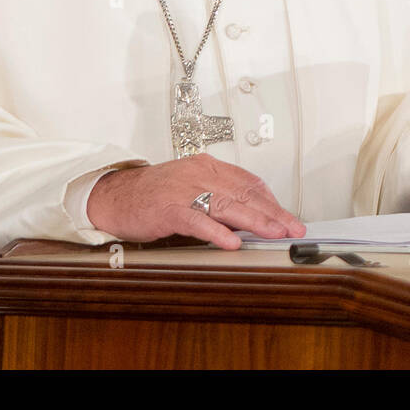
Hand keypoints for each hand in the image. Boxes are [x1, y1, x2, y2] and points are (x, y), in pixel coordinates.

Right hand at [86, 153, 306, 250]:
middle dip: (272, 212)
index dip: (271, 200)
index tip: (287, 216)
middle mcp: (199, 174)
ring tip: (273, 233)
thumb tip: (252, 216)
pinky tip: (231, 243)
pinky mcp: (168, 209)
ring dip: (254, 221)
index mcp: (207, 167)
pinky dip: (216, 232)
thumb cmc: (154, 194)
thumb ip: (219, 195)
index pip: (248, 182)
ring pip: (227, 205)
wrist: (116, 195)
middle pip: (244, 193)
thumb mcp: (192, 186)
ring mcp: (184, 190)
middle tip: (292, 227)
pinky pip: (197, 220)